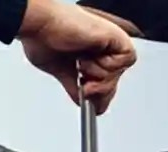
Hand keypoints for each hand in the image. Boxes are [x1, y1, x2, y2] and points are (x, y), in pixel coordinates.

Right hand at [17, 0, 136, 112]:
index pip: (106, 80)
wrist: (41, 26)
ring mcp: (109, 41)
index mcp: (89, 52)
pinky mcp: (116, 37)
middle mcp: (102, 45)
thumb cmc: (42, 39)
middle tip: (85, 85)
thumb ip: (73, 85)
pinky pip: (126, 59)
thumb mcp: (59, 70)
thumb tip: (80, 99)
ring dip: (98, 73)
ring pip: (120, 72)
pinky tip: (90, 56)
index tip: (94, 108)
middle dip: (100, 88)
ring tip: (81, 61)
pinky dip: (107, 64)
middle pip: (115, 79)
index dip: (102, 95)